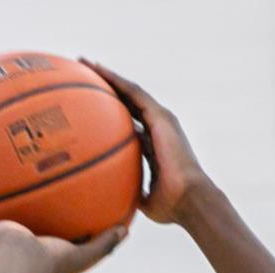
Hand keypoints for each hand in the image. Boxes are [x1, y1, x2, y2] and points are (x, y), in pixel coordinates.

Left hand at [81, 63, 210, 224]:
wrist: (190, 198)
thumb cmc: (172, 206)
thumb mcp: (146, 201)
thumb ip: (132, 195)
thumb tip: (115, 205)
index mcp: (154, 145)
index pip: (130, 124)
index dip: (111, 115)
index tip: (91, 109)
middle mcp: (157, 127)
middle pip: (128, 102)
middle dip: (107, 88)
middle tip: (84, 76)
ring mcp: (160, 119)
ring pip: (129, 91)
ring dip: (108, 77)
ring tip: (85, 64)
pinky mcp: (160, 115)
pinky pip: (133, 92)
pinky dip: (115, 80)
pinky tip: (98, 70)